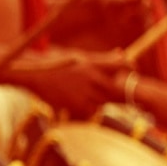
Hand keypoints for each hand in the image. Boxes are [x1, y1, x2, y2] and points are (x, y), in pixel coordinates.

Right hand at [11, 51, 125, 118]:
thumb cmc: (56, 64)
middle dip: (120, 95)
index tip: (132, 75)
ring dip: (100, 103)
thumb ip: (103, 58)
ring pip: (103, 103)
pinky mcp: (76, 105)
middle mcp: (92, 77)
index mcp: (94, 64)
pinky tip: (76, 103)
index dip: (131, 71)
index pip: (124, 65)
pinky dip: (87, 110)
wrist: (34, 75)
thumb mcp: (80, 57)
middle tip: (121, 98)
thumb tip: (122, 53)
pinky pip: (90, 111)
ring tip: (87, 99)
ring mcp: (85, 92)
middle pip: (117, 90)